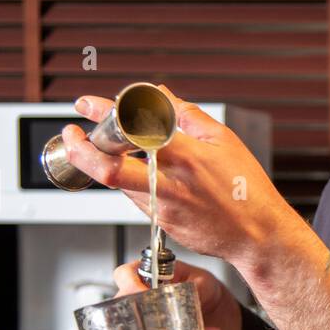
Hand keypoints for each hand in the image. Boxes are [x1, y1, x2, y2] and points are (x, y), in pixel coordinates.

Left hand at [59, 84, 282, 263]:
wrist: (256, 235)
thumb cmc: (247, 190)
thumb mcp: (223, 141)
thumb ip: (187, 114)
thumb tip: (160, 94)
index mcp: (185, 155)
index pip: (133, 128)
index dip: (103, 113)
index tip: (87, 104)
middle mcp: (168, 182)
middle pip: (107, 168)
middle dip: (80, 150)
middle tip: (72, 136)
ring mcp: (162, 206)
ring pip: (119, 182)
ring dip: (108, 163)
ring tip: (109, 148)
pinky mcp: (161, 223)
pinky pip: (136, 197)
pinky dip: (131, 181)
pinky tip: (141, 173)